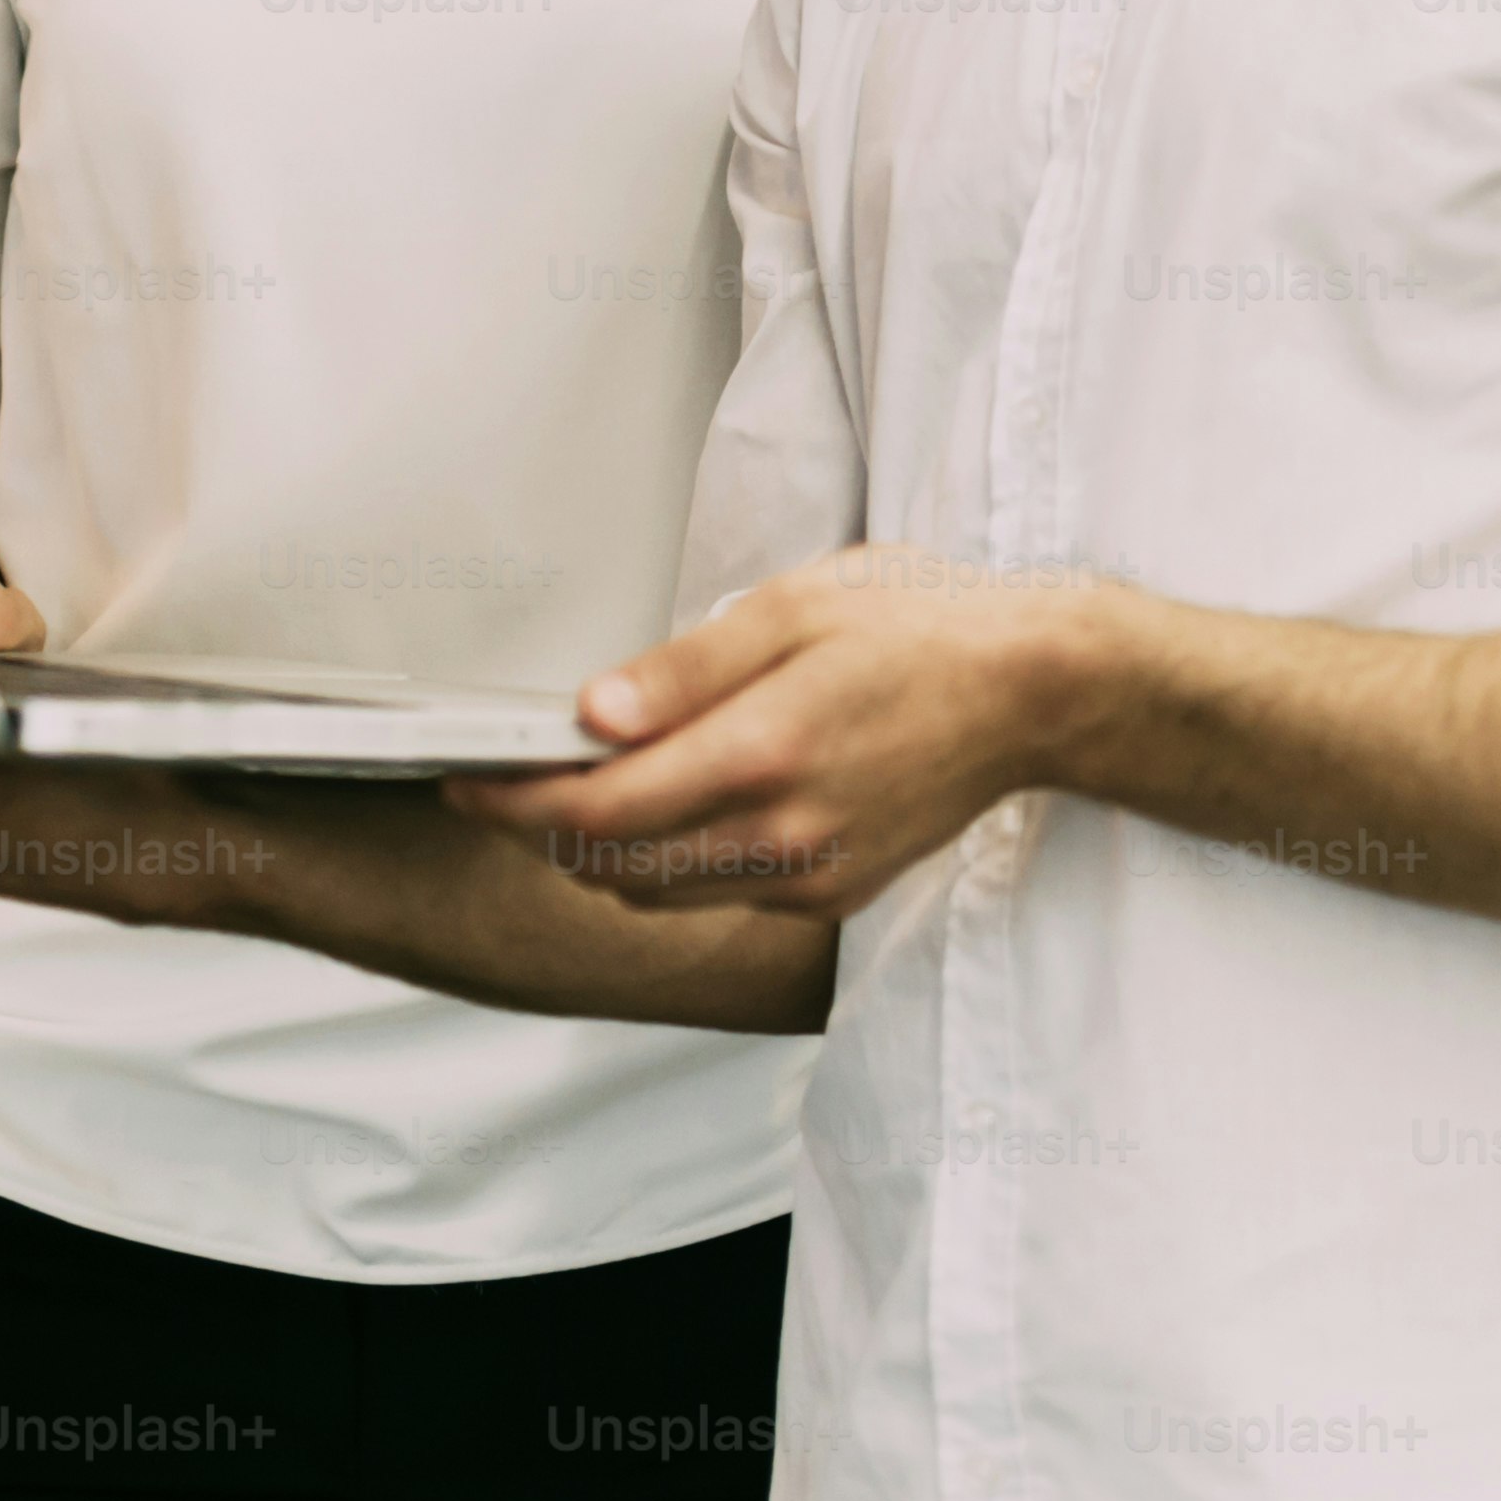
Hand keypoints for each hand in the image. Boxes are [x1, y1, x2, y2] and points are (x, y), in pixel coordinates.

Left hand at [450, 549, 1127, 918]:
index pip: (595, 809)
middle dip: (540, 830)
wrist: (1034, 695)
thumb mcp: (794, 606)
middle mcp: (779, 834)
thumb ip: (686, 669)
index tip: (466, 778)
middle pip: (610, 866)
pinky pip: (718, 894)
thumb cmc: (920, 629)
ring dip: (600, 852)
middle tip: (503, 781)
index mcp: (761, 753)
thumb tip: (591, 712)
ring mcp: (807, 875)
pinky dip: (671, 862)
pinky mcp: (831, 892)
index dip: (513, 802)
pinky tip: (674, 806)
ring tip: (577, 790)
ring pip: (657, 892)